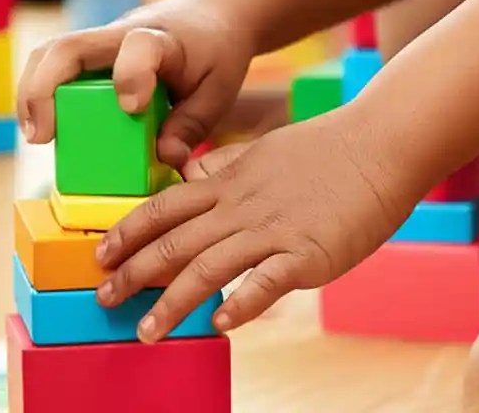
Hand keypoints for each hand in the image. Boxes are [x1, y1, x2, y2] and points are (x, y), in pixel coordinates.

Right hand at [18, 0, 253, 168]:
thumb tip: (164, 157)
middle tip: (41, 136)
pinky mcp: (87, 54)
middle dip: (45, 90)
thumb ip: (193, 125)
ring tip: (35, 135)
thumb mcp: (218, 90)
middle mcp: (120, 33)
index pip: (140, 45)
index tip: (132, 108)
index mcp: (162, 39)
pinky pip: (51, 65)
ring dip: (31, 93)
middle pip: (68, 47)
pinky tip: (40, 127)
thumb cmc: (213, 53)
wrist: (207, 15)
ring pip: (49, 53)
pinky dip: (37, 94)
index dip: (132, 75)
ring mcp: (98, 41)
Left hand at [93, 112, 418, 342]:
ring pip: (207, 269)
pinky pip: (266, 282)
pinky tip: (219, 324)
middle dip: (132, 274)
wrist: (378, 146)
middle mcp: (238, 208)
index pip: (161, 208)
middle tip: (103, 298)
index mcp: (224, 183)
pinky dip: (241, 304)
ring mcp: (271, 231)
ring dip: (172, 303)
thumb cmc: (321, 150)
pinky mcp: (308, 254)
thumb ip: (219, 167)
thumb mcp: (256, 151)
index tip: (100, 256)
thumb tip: (187, 175)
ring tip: (147, 331)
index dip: (127, 233)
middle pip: (172, 243)